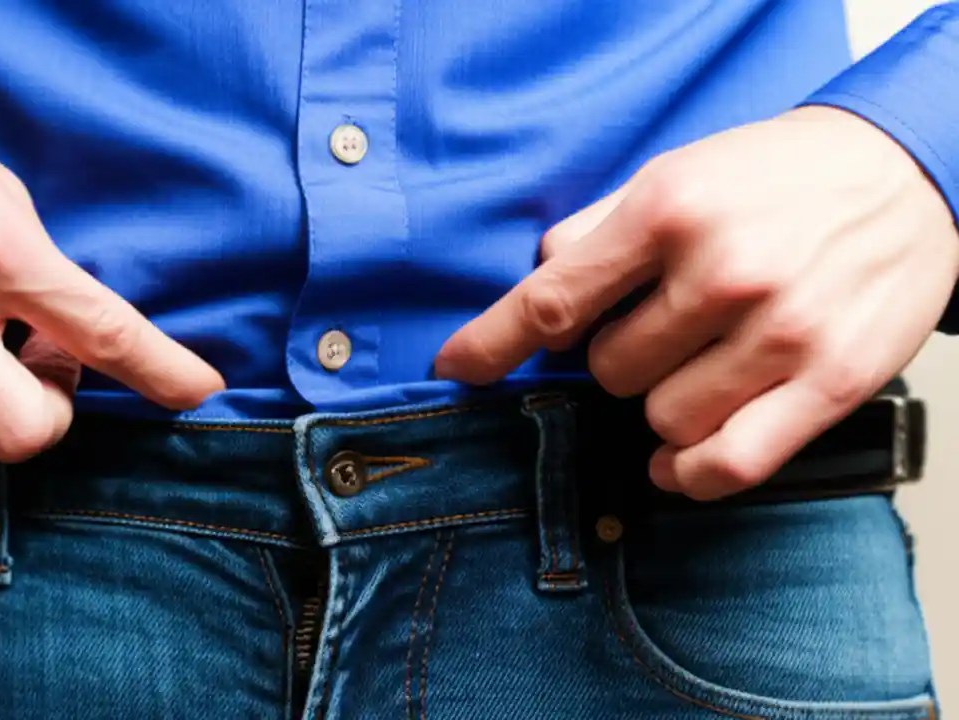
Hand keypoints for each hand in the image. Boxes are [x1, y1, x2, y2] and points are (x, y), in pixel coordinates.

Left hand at [435, 106, 958, 499]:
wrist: (908, 173)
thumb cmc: (779, 178)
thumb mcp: (676, 172)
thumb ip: (597, 230)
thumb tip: (534, 282)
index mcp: (670, 212)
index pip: (553, 301)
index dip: (492, 343)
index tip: (457, 367)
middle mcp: (723, 274)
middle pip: (607, 371)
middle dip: (617, 357)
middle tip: (660, 325)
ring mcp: (780, 333)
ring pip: (660, 420)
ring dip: (660, 403)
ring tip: (697, 361)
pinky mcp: (829, 382)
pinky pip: (727, 463)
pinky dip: (688, 473)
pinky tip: (676, 459)